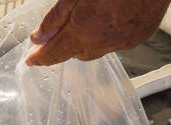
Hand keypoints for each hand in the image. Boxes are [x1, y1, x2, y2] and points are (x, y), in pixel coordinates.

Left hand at [24, 0, 170, 66]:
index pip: (55, 54)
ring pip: (97, 49)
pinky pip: (117, 43)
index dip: (41, 58)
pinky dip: (108, 35)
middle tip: (58, 33)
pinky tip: (110, 18)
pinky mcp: (139, 37)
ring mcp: (123, 42)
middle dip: (66, 45)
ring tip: (88, 20)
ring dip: (88, 40)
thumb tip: (38, 38)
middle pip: (76, 53)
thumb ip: (54, 18)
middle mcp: (102, 42)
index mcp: (82, 31)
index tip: (31, 60)